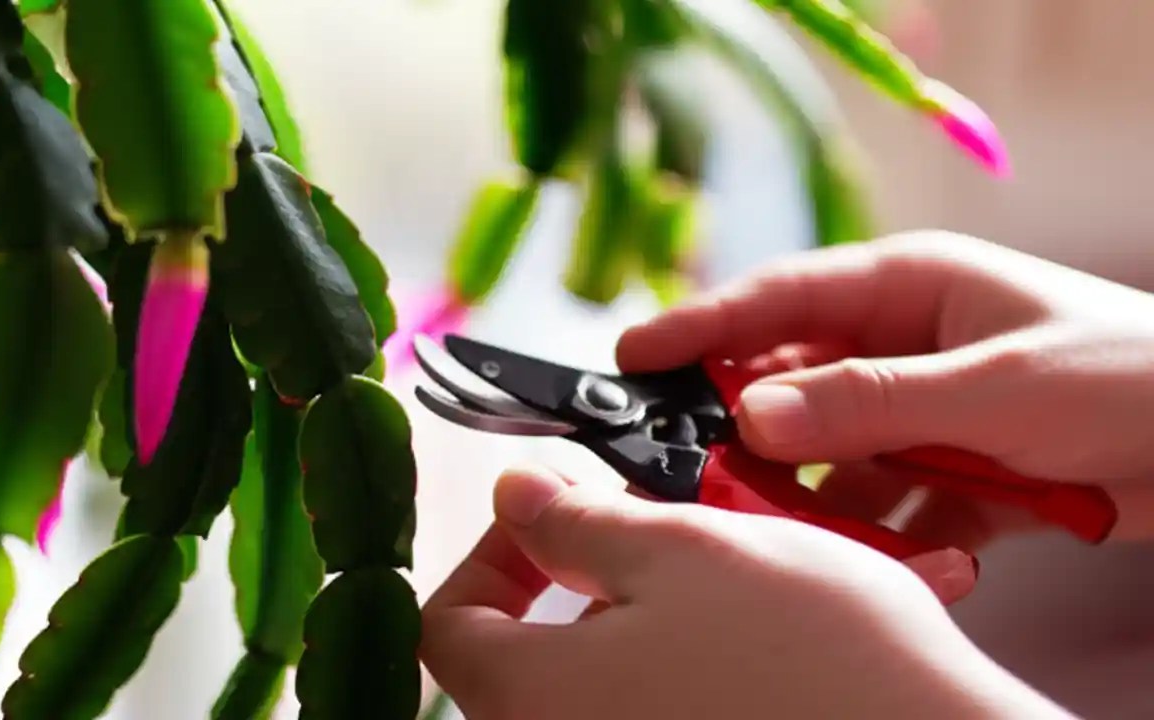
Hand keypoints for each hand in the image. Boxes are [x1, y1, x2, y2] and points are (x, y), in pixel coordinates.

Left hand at [421, 467, 1073, 719]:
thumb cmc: (814, 656)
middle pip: (543, 653)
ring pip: (629, 673)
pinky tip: (795, 625)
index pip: (453, 627)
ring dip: (682, 611)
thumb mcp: (685, 551)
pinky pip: (687, 704)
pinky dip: (722, 661)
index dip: (490, 557)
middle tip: (674, 535)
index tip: (552, 517)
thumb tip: (514, 498)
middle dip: (606, 576)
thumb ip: (579, 525)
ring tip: (762, 567)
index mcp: (535, 699)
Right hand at [617, 232, 1153, 547]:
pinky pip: (887, 506)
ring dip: (817, 498)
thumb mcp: (994, 386)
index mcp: (907, 287)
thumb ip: (870, 403)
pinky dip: (888, 538)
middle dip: (746, 430)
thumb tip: (754, 415)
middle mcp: (901, 346)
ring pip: (830, 457)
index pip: (780, 299)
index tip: (632, 358)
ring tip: (795, 533)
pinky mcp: (951, 473)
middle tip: (693, 472)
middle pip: (790, 385)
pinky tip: (910, 558)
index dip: (701, 327)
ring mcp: (923, 412)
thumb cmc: (1132, 377)